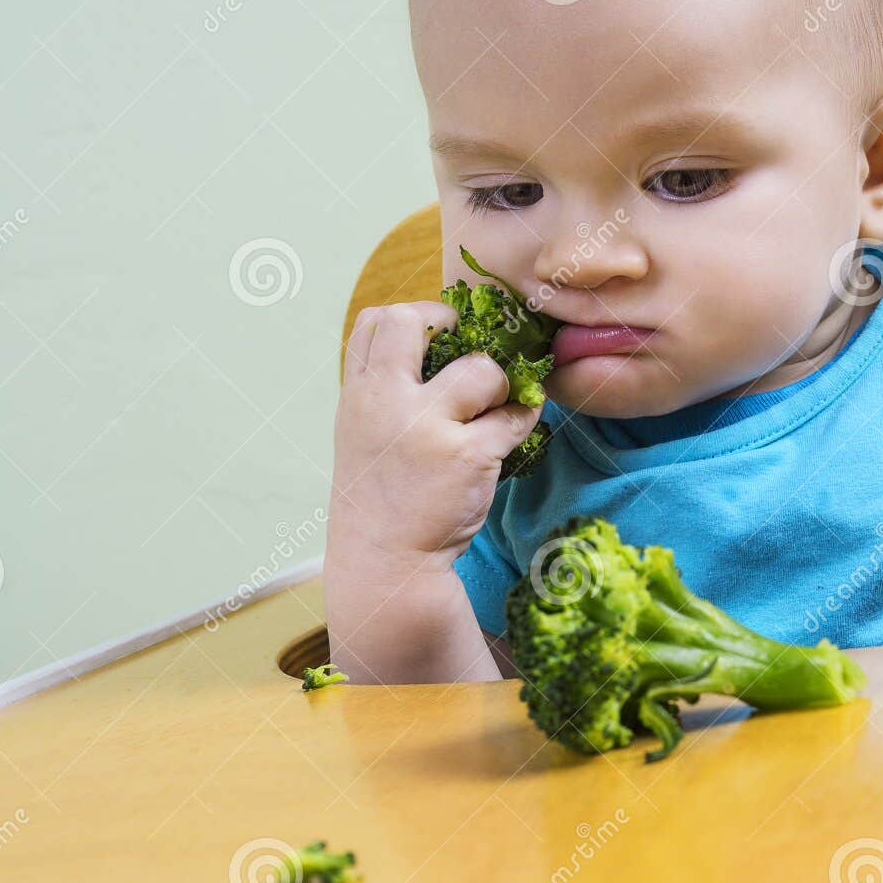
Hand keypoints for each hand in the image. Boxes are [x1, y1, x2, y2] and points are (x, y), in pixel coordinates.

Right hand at [327, 301, 541, 577]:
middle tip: (474, 353)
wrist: (385, 565)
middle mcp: (385, 402)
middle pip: (413, 321)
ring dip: (501, 384)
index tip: (439, 336)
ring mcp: (426, 428)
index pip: (374, 320)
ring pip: (482, 369)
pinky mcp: (467, 456)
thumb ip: (388, 390)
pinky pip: (516, 416)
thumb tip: (446, 345)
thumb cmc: (382, 496)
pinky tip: (515, 429)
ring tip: (496, 408)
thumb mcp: (364, 433)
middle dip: (454, 324)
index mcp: (358, 395)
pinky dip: (524, 418)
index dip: (416, 317)